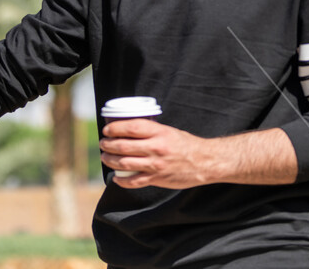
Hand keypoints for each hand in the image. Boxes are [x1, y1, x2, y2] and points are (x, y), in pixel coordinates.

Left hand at [99, 119, 217, 188]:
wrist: (205, 162)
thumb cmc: (186, 144)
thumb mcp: (169, 131)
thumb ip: (151, 131)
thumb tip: (128, 129)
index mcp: (159, 132)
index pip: (131, 127)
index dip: (114, 128)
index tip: (106, 130)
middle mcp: (156, 148)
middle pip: (123, 146)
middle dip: (108, 145)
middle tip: (103, 144)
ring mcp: (156, 165)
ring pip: (125, 163)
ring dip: (110, 161)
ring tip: (105, 157)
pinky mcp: (157, 179)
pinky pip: (134, 181)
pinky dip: (121, 180)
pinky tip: (116, 178)